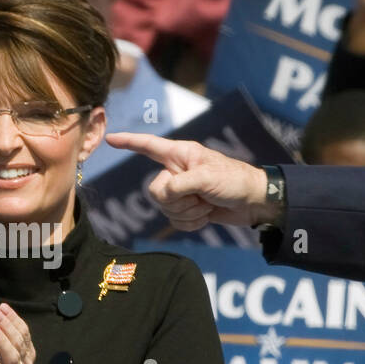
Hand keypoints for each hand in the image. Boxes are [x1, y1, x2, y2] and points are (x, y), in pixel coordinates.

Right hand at [105, 133, 271, 230]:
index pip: (149, 146)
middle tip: (200, 197)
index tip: (110, 140)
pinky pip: (176, 222)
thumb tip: (164, 194)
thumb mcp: (208, 178)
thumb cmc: (235, 181)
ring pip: (165, 209)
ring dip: (188, 213)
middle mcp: (177, 171)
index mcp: (180, 155)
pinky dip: (192, 223)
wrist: (254, 202)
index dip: (129, 142)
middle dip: (177, 200)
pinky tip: (206, 216)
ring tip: (207, 205)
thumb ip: (181, 184)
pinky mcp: (189, 209)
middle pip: (154, 191)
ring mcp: (183, 192)